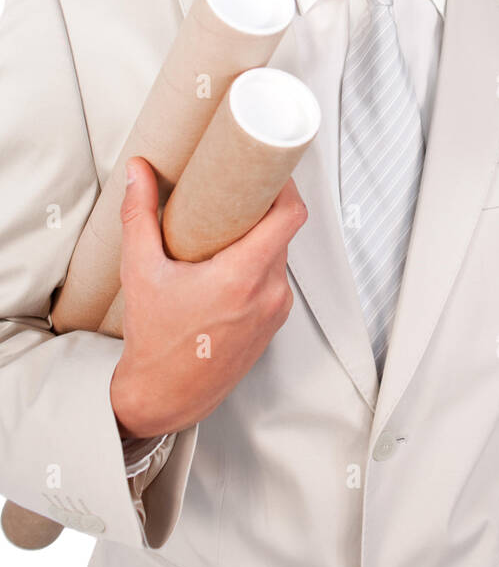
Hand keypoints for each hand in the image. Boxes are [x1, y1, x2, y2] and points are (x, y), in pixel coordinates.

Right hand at [109, 156, 306, 437]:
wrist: (165, 397)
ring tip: (228, 226)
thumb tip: (140, 172)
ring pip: (280, 254)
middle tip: (236, 190)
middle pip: (284, 230)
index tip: (267, 168)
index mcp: (243, 276)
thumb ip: (139, 216)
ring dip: (261, 237)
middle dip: (263, 207)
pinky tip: (231, 261)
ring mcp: (275, 310)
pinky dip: (260, 263)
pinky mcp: (273, 323)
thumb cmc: (154, 342)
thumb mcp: (140, 272)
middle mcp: (269, 293)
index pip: (290, 215)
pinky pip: (276, 279)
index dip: (285, 185)